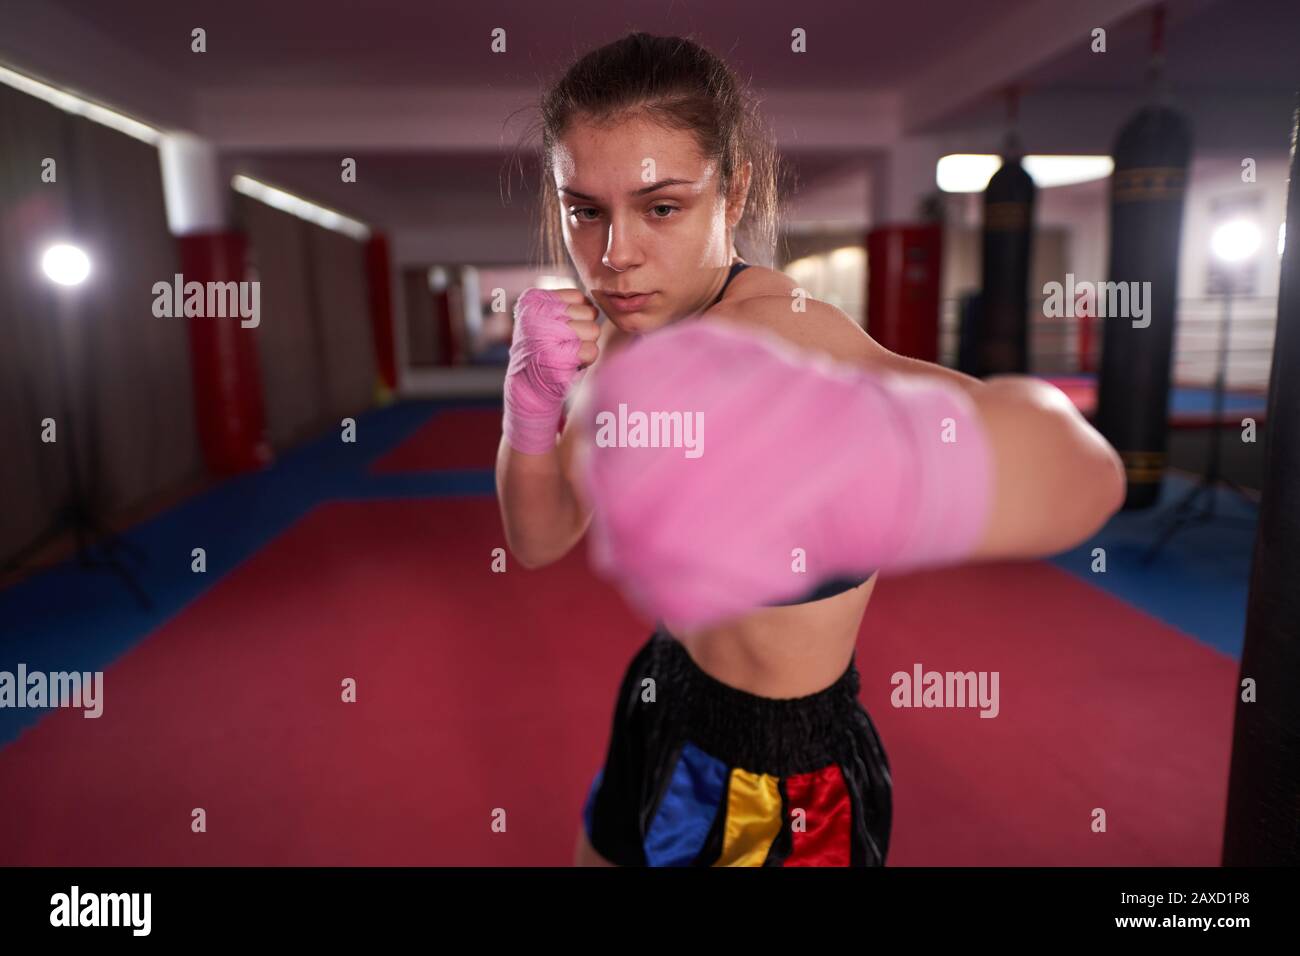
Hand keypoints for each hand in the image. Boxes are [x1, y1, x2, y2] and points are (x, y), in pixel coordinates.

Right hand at [502, 288, 600, 453]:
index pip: (578, 296)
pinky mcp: (557, 357)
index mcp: (532, 299)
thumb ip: (569, 304)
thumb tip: (599, 300)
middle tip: (563, 344)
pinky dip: (586, 360)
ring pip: (593, 330)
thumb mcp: (547, 317)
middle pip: (588, 313)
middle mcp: (536, 314)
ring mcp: (545, 335)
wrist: (527, 386)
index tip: (559, 329)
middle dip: (583, 330)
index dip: (577, 316)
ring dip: (586, 344)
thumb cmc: (544, 348)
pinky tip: (570, 364)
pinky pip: (592, 350)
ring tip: (566, 353)